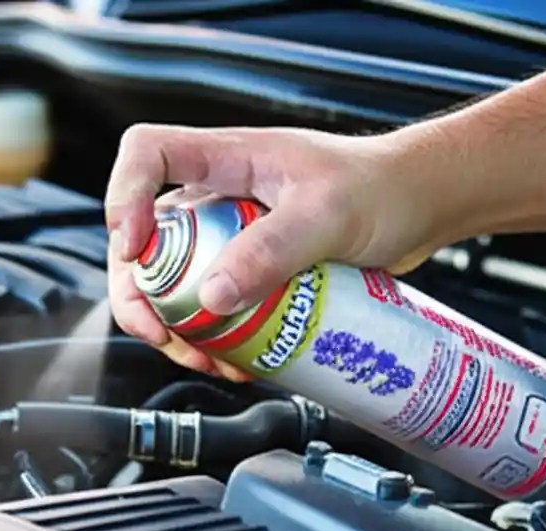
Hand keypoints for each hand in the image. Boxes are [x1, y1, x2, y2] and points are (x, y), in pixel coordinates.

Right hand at [105, 124, 445, 377]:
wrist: (421, 208)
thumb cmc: (383, 189)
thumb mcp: (328, 216)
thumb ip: (271, 250)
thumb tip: (213, 296)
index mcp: (225, 158)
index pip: (146, 154)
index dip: (123, 197)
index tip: (135, 248)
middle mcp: (215, 195)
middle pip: (142, 237)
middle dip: (137, 292)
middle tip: (159, 332)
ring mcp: (226, 235)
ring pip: (169, 282)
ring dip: (173, 328)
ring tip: (204, 359)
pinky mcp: (246, 272)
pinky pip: (208, 309)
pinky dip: (210, 341)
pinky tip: (235, 361)